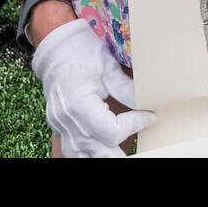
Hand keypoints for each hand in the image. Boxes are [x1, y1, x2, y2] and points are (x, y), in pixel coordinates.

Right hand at [31, 19, 156, 157]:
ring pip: (82, 156)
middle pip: (97, 152)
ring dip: (105, 155)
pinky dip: (90, 153)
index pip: (112, 132)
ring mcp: (60, 127)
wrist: (56, 49)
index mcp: (79, 105)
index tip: (150, 116)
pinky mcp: (59, 128)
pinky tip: (105, 150)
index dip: (135, 125)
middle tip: (145, 149)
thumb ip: (126, 89)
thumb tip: (147, 104)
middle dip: (121, 153)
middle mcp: (67, 121)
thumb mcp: (108, 66)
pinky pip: (74, 151)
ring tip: (123, 151)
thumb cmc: (82, 53)